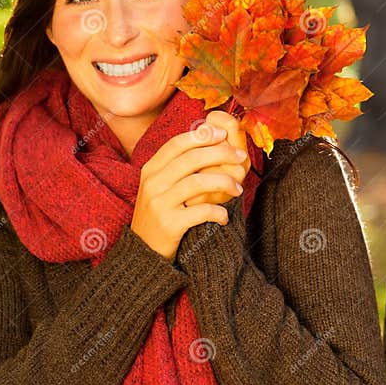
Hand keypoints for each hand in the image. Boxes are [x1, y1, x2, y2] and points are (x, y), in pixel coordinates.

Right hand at [130, 124, 247, 260]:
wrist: (144, 250)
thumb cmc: (159, 212)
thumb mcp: (159, 185)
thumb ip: (176, 166)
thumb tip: (207, 141)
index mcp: (150, 169)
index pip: (177, 143)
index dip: (201, 136)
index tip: (223, 134)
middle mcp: (153, 183)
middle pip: (191, 159)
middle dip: (221, 153)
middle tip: (240, 156)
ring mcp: (160, 203)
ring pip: (198, 182)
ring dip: (225, 182)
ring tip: (238, 188)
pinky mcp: (169, 224)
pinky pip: (201, 211)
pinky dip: (218, 211)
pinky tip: (224, 216)